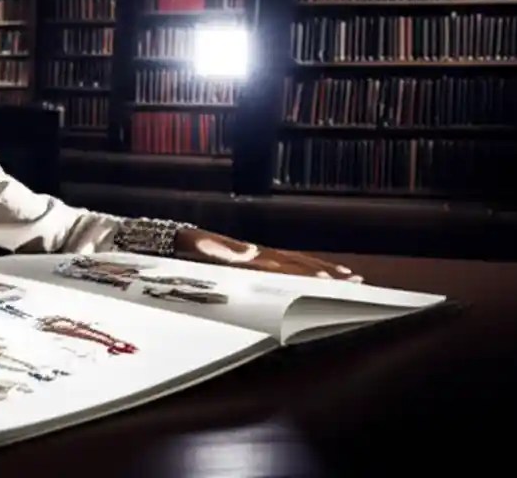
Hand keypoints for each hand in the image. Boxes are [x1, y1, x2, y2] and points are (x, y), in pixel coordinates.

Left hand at [173, 228, 362, 282]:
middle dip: (324, 271)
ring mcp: (248, 255)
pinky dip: (297, 267)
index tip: (333, 278)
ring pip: (290, 261)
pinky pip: (277, 263)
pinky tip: (309, 272)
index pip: (282, 264)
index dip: (307, 272)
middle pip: (293, 261)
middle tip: (355, 280)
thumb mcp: (194, 245)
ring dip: (317, 268)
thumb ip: (219, 247)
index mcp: (243, 253)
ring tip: (345, 274)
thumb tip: (251, 250)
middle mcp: (250, 253)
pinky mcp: (243, 259)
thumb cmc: (176, 244)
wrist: (161, 237)